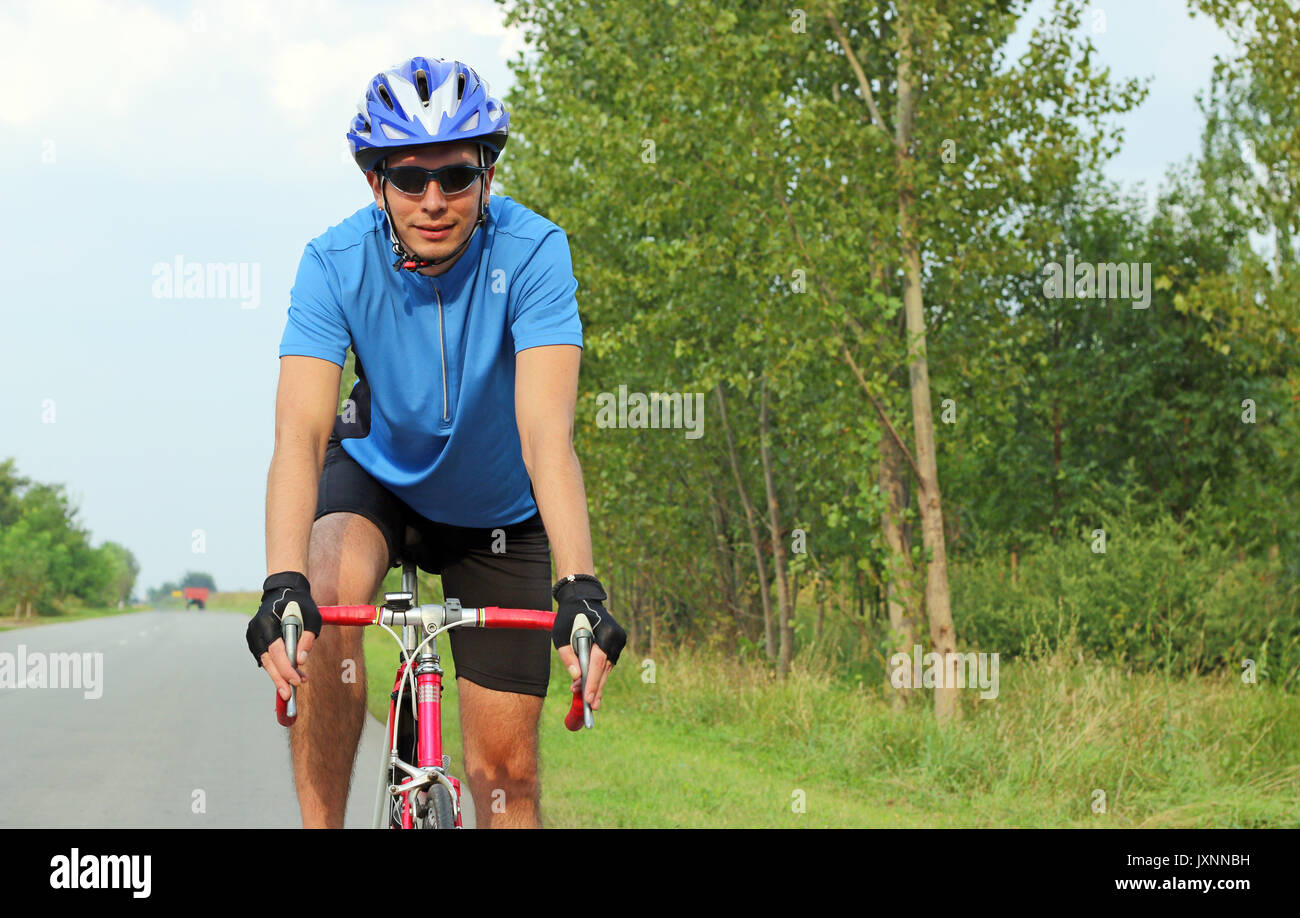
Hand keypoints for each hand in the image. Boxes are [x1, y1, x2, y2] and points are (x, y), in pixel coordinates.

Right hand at [246, 572, 321, 701]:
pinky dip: (275, 667)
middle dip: (279, 678)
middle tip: (289, 695)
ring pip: (265, 661)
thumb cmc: (301, 604)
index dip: (285, 668)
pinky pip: (265, 657)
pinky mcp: (255, 640)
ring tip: (292, 687)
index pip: (276, 650)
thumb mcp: (312, 617)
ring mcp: (253, 635)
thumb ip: (306, 639)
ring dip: (278, 675)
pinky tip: (287, 675)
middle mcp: (256, 629)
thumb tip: (301, 662)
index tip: (296, 681)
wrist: (284, 591)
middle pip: (267, 660)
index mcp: (268, 621)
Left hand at [552, 576, 625, 711]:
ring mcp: (618, 640)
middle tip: (591, 708)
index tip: (589, 699)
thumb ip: (569, 658)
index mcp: (604, 633)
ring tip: (587, 699)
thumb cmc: (569, 617)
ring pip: (607, 668)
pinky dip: (599, 673)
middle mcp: (615, 637)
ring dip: (596, 682)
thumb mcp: (562, 637)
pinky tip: (590, 685)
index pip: (598, 663)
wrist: (582, 599)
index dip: (593, 682)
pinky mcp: (616, 643)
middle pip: (605, 669)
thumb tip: (577, 678)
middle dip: (597, 688)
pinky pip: (607, 662)